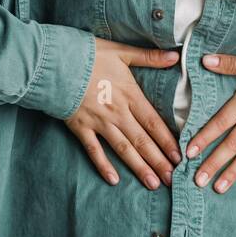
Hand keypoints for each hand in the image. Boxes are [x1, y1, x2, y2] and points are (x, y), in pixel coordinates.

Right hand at [65, 38, 184, 189]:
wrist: (55, 62)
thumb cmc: (89, 54)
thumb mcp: (122, 52)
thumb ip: (149, 57)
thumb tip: (176, 56)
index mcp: (129, 95)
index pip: (153, 123)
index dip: (168, 141)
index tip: (179, 157)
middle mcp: (117, 113)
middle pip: (142, 141)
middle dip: (158, 161)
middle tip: (172, 180)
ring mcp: (99, 122)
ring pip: (123, 149)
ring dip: (139, 167)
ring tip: (153, 184)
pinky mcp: (81, 128)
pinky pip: (94, 150)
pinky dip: (103, 165)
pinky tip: (114, 181)